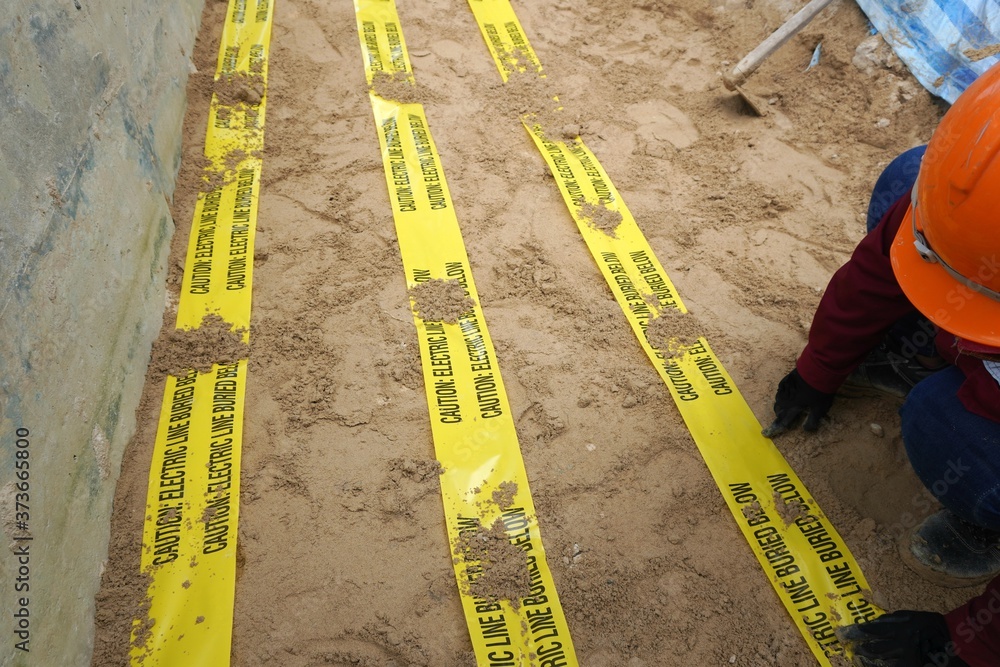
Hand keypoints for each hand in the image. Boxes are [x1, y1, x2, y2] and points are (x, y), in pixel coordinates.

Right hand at [761, 369, 833, 436]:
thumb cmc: (820, 391)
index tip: (769, 431)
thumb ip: (812, 420)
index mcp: (793, 406)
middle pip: (778, 407)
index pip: (784, 418)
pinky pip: (781, 387)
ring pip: (778, 397)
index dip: (778, 425)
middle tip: (779, 416)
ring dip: (779, 403)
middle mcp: (786, 397)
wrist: (818, 370)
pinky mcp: (788, 378)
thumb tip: (805, 430)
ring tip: (781, 405)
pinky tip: (783, 392)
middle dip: (778, 413)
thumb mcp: (819, 408)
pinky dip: (781, 392)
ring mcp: (786, 386)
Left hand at [836, 610, 967, 666]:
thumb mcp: (910, 615)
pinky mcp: (912, 665)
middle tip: (852, 647)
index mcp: (900, 627)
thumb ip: (892, 618)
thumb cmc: (929, 624)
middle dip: (862, 648)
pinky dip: (883, 666)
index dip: (862, 631)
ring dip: (868, 659)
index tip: (851, 631)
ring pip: (882, 660)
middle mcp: (901, 643)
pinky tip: (875, 665)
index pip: (875, 630)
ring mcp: (907, 656)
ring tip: (860, 658)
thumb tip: (877, 621)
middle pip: (876, 647)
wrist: (951, 641)